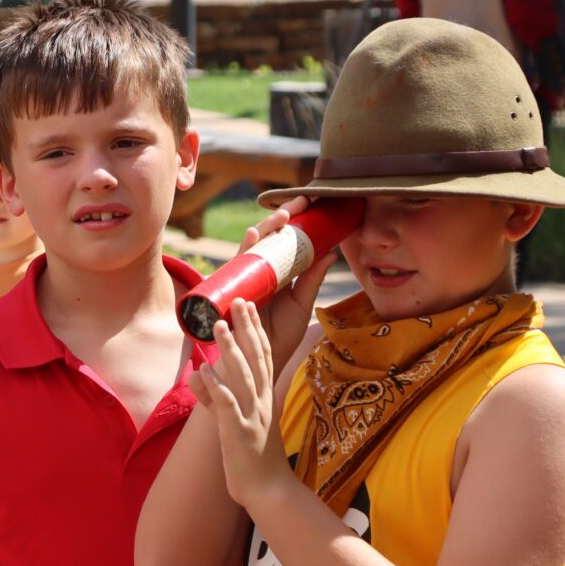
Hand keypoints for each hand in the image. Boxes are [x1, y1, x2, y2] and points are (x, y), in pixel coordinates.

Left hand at [198, 299, 297, 508]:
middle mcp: (261, 402)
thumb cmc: (252, 456)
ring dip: (230, 351)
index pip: (263, 355)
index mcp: (264, 397)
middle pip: (256, 358)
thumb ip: (215, 398)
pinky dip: (216, 388)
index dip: (255, 328)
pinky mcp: (239, 434)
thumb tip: (199, 375)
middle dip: (247, 328)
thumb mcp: (234, 421)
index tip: (248, 303)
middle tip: (239, 299)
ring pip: (242, 377)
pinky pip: (227, 407)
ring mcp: (252, 417)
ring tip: (219, 326)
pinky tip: (204, 372)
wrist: (268, 491)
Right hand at [226, 197, 334, 378]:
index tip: (313, 204)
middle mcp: (259, 273)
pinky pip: (235, 266)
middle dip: (281, 219)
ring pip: (252, 246)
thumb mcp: (302, 304)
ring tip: (282, 216)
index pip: (285, 241)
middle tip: (300, 202)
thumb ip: (313, 280)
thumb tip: (331, 252)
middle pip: (268, 239)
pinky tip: (253, 236)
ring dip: (266, 228)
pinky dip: (244, 249)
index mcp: (277, 273)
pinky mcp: (233, 291)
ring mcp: (244, 280)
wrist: (260, 362)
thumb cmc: (279, 336)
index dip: (296, 223)